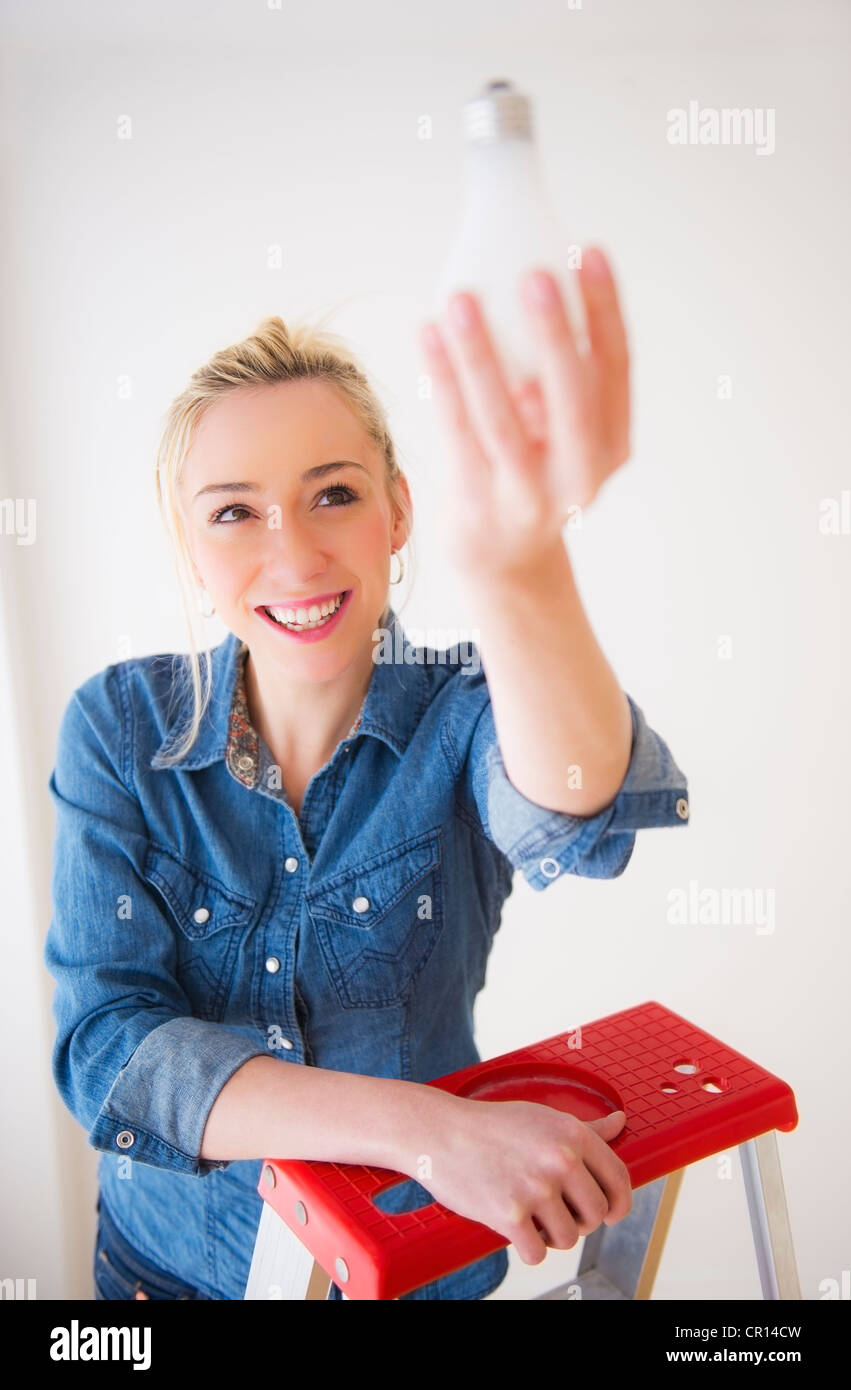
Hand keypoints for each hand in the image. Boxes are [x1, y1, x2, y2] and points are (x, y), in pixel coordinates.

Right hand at [414, 1092, 631, 1265]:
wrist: (439, 1133)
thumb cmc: (491, 1126)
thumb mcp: (543, 1117)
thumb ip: (586, 1127)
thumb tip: (621, 1123)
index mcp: (572, 1134)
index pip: (618, 1179)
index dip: (618, 1203)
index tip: (608, 1213)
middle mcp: (560, 1159)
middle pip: (596, 1214)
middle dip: (580, 1221)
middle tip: (556, 1213)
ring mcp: (535, 1187)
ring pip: (569, 1238)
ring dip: (552, 1236)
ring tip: (532, 1218)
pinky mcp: (510, 1214)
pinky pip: (538, 1253)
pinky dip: (528, 1249)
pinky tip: (515, 1230)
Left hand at [419, 247, 630, 581]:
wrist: (503, 560)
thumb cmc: (532, 469)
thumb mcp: (563, 433)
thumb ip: (557, 380)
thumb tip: (521, 286)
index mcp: (612, 446)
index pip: (617, 370)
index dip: (606, 310)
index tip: (588, 252)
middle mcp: (578, 476)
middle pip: (572, 402)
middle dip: (556, 337)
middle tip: (535, 274)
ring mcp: (527, 496)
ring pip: (502, 421)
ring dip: (480, 358)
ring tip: (460, 299)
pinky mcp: (477, 504)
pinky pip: (456, 435)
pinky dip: (442, 383)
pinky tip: (428, 335)